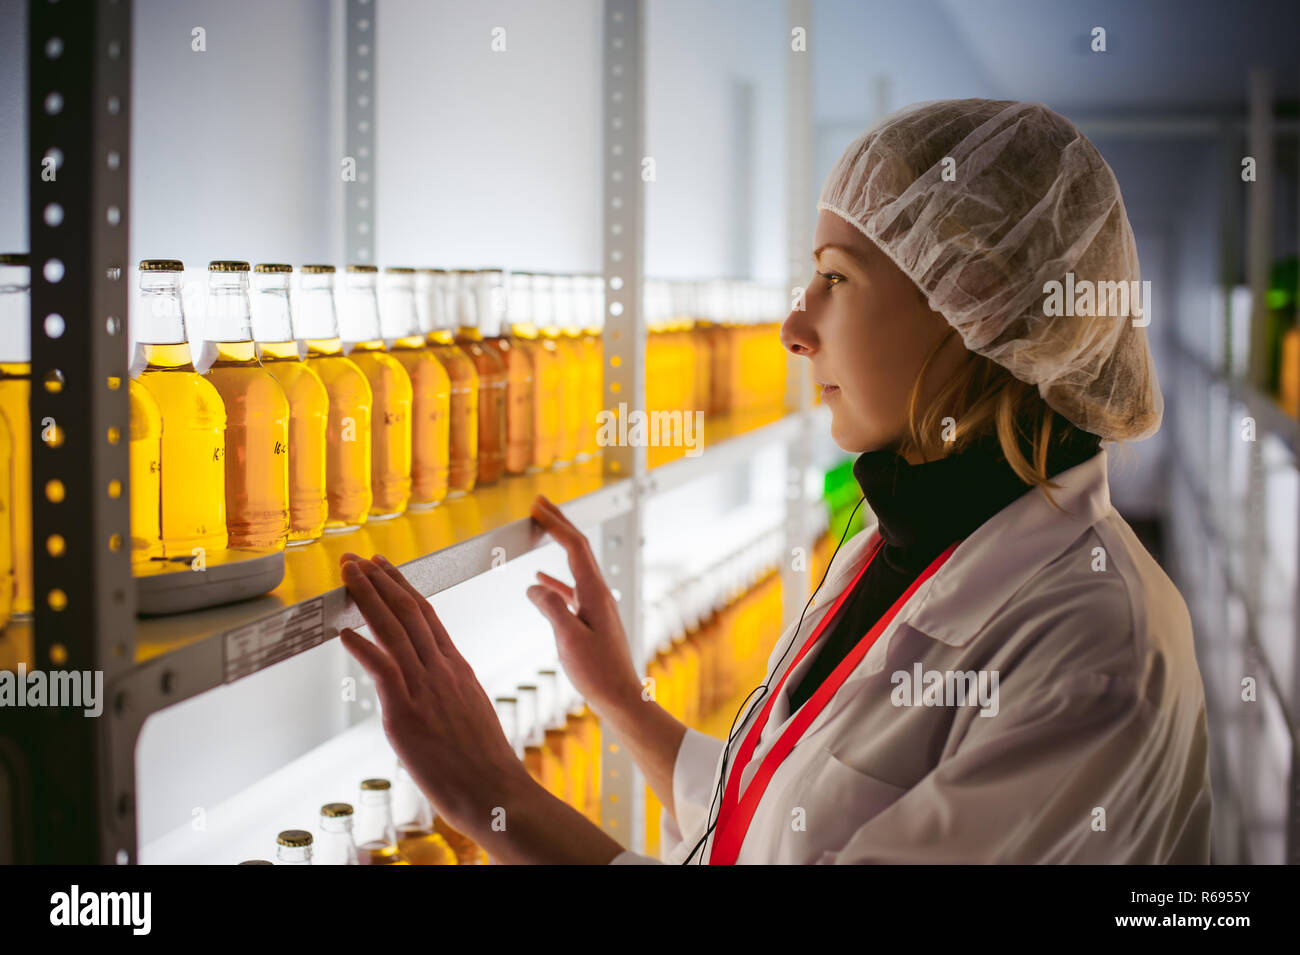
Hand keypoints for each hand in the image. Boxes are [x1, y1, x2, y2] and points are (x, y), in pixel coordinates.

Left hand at [336, 552, 531, 841]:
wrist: (496, 791)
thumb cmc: (483, 762)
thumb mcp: (470, 712)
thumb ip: (448, 691)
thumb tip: (430, 687)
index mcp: (458, 668)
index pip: (427, 615)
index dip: (402, 587)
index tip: (384, 567)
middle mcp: (442, 670)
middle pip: (408, 611)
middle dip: (379, 580)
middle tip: (356, 558)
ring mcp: (426, 689)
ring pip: (394, 630)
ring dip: (367, 598)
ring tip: (347, 574)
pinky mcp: (407, 713)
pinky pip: (382, 670)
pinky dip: (362, 647)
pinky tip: (344, 632)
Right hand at [527, 495, 642, 715]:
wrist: (620, 697)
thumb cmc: (598, 673)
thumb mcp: (569, 640)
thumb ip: (551, 609)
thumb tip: (534, 586)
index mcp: (595, 593)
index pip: (575, 547)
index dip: (556, 524)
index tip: (537, 507)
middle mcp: (599, 593)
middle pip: (579, 548)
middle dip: (559, 523)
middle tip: (540, 503)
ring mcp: (597, 605)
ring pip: (574, 565)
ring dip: (557, 545)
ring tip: (540, 530)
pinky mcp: (592, 618)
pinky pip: (572, 588)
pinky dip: (555, 578)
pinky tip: (540, 579)